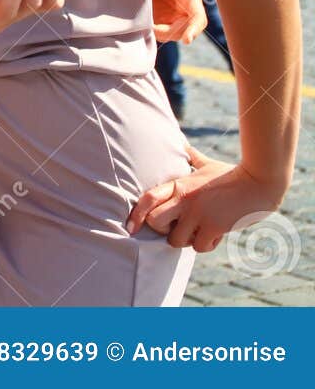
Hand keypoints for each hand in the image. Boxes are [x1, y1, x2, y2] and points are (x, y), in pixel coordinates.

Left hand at [127, 146, 286, 251]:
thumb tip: (181, 141)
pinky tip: (213, 236)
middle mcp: (185, 199)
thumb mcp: (206, 164)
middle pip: (155, 222)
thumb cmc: (231, 174)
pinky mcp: (215, 226)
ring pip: (176, 240)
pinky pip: (199, 246)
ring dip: (185, 241)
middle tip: (176, 229)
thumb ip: (191, 156)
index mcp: (179, 184)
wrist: (259, 182)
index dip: (136, 214)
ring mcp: (199, 214)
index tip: (130, 227)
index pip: (148, 198)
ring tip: (197, 233)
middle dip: (162, 231)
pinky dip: (205, 245)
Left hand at [150, 0, 205, 43]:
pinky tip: (146, 25)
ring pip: (176, 35)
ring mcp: (179, 16)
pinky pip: (166, 34)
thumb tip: (144, 6)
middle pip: (188, 30)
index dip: (194, 30)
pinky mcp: (168, 22)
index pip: (198, 17)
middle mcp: (188, 8)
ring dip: (162, 33)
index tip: (187, 40)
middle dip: (170, 32)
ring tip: (146, 23)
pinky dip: (156, 33)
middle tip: (151, 27)